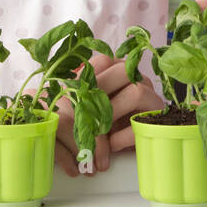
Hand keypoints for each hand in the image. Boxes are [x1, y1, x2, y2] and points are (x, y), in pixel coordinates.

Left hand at [53, 53, 163, 176]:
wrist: (124, 142)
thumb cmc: (98, 122)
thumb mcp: (84, 109)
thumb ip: (76, 99)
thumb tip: (49, 99)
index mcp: (118, 69)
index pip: (104, 60)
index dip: (88, 78)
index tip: (75, 98)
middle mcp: (137, 78)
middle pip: (123, 72)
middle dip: (102, 95)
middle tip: (85, 116)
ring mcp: (150, 96)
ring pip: (136, 93)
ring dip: (113, 114)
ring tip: (99, 132)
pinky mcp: (157, 118)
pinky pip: (143, 121)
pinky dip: (124, 135)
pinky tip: (112, 145)